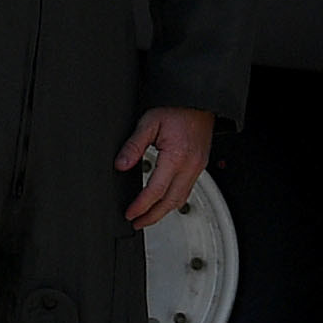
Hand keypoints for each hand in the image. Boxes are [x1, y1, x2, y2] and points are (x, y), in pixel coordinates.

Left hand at [117, 107, 215, 227]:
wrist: (199, 100)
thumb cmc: (177, 108)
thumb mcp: (149, 122)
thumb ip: (133, 145)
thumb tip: (121, 165)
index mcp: (177, 156)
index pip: (156, 191)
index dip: (141, 206)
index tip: (130, 213)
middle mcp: (191, 166)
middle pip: (171, 202)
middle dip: (152, 217)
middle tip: (137, 223)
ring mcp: (198, 167)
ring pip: (181, 199)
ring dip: (164, 212)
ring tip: (148, 217)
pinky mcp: (201, 166)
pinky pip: (187, 190)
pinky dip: (174, 201)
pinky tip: (164, 202)